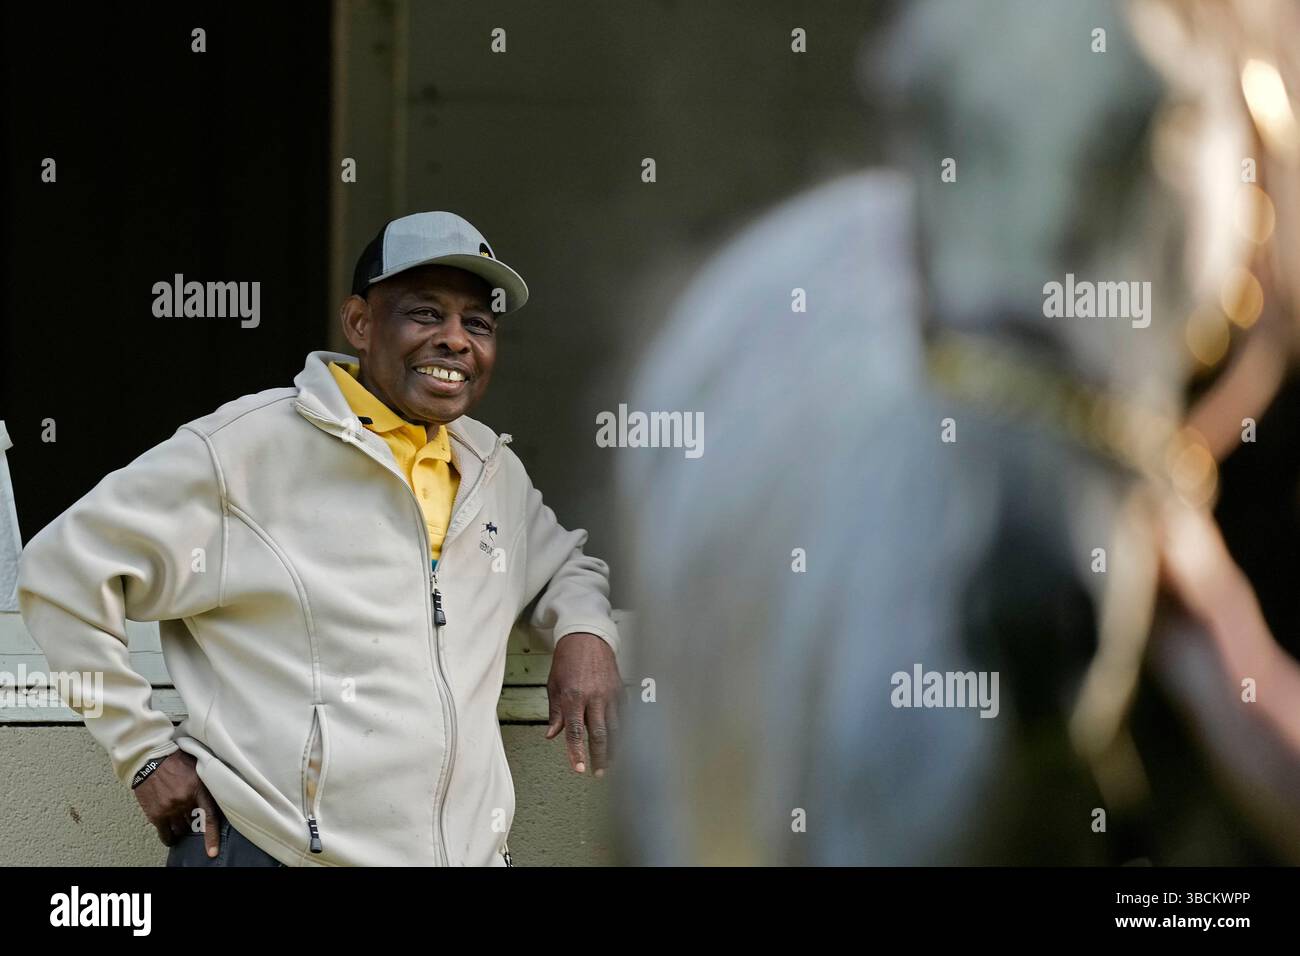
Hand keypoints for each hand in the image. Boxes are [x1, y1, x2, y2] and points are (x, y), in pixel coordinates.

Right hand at [133, 751, 223, 856]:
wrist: (151, 758)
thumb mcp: (198, 767)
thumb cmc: (176, 761)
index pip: (208, 817)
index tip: (212, 852)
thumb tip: (222, 792)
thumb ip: (207, 782)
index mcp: (198, 789)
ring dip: (183, 827)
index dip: (211, 837)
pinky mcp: (155, 814)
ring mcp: (169, 809)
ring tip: (182, 820)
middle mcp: (184, 802)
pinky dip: (170, 837)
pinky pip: (165, 834)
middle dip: (195, 822)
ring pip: (181, 829)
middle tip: (193, 816)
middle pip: (194, 824)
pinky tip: (172, 836)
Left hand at [545, 632, 622, 776]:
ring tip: (610, 762)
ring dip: (613, 748)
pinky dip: (624, 731)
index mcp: (573, 696)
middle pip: (599, 734)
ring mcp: (610, 693)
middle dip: (599, 756)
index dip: (577, 752)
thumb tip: (552, 735)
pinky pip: (625, 715)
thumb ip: (555, 713)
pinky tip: (622, 742)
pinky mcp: (621, 690)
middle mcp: (594, 697)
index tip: (579, 768)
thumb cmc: (567, 660)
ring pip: (616, 727)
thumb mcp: (553, 685)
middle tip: (598, 772)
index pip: (575, 731)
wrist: (587, 636)